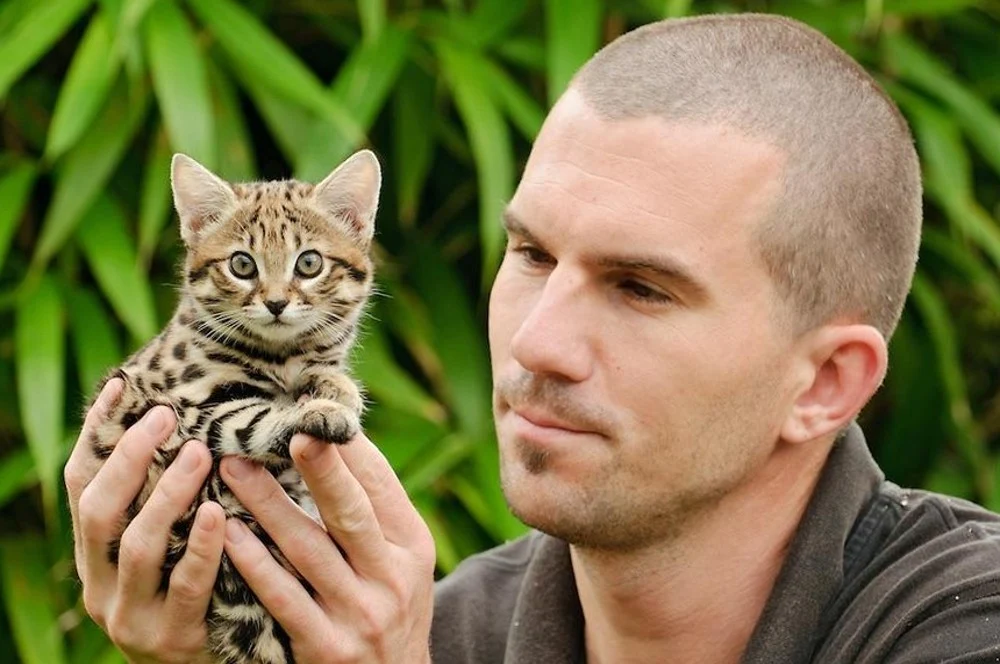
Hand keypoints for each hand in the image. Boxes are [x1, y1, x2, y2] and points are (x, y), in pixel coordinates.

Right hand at [64, 379, 224, 663]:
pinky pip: (186, 586)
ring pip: (139, 545)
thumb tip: (186, 421)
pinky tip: (221, 513)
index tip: (123, 385)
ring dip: (169, 493)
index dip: (98, 434)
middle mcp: (101, 583)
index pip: (81, 484)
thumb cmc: (202, 592)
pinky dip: (203, 546)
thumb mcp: (171, 546)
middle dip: (131, 457)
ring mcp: (131, 615)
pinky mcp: (172, 639)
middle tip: (167, 416)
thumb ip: (168, 499)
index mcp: (96, 555)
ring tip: (201, 453)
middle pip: (99, 510)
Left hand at [220, 432, 435, 662]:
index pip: (380, 485)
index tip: (313, 411)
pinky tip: (228, 533)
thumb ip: (374, 513)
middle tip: (286, 429)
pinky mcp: (326, 647)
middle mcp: (392, 577)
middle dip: (319, 468)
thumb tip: (336, 442)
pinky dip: (255, 563)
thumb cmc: (388, 606)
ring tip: (233, 468)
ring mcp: (360, 614)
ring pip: (307, 549)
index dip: (347, 448)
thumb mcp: (402, 561)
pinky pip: (283, 598)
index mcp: (413, 546)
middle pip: (349, 512)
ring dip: (267, 505)